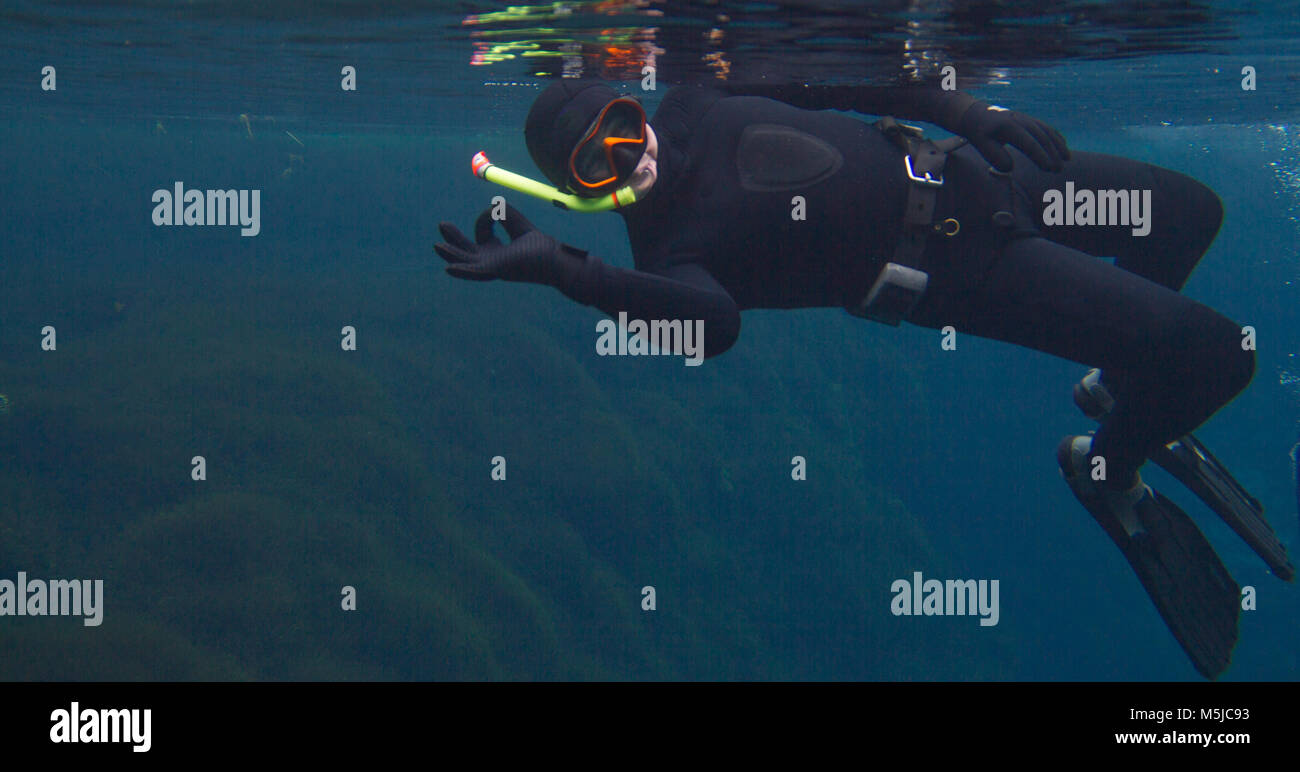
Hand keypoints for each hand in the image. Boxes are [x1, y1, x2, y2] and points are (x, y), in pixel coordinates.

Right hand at [435, 204, 585, 285]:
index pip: (481, 232)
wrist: (556, 260)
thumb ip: (505, 213)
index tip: (498, 212)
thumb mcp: (518, 224)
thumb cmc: (542, 247)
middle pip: (466, 250)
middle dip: (453, 239)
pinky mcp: (497, 271)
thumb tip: (493, 208)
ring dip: (451, 254)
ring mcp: (493, 268)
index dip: (486, 218)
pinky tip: (448, 269)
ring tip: (436, 246)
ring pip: (466, 261)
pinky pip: (475, 271)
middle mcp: (493, 261)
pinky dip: (461, 270)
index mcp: (498, 252)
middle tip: (442, 225)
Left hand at [957, 102, 1069, 172]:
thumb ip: (994, 156)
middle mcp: (1020, 120)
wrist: (977, 114)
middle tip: (1059, 169)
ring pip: (1047, 130)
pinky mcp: (1029, 120)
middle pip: (1041, 137)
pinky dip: (1056, 136)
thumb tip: (1010, 168)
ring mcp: (1026, 118)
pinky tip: (1063, 146)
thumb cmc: (980, 133)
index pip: (1028, 142)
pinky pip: (1046, 127)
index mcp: (1008, 126)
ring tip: (1067, 159)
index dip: (1040, 155)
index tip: (1048, 168)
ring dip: (1058, 145)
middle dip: (1052, 153)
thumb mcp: (981, 144)